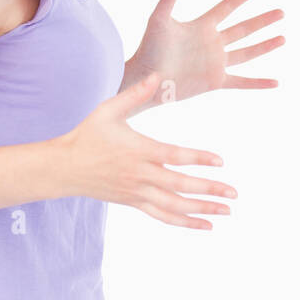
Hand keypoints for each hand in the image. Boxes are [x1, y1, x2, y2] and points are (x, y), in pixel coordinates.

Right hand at [57, 72, 237, 229]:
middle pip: (180, 185)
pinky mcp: (133, 203)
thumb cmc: (87, 134)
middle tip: (234, 192)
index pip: (174, 156)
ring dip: (202, 210)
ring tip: (227, 211)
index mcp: (139, 150)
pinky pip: (162, 216)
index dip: (198, 158)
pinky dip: (184, 222)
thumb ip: (135, 94)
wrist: (64, 168)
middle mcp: (140, 174)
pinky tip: (205, 224)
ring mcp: (137, 192)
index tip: (220, 161)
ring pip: (174, 206)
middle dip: (209, 190)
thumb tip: (157, 74)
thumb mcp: (108, 110)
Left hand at [125, 0, 283, 104]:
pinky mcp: (215, 81)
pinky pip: (242, 82)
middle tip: (281, 12)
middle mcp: (212, 43)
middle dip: (263, 21)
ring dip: (265, 46)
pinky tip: (275, 83)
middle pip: (243, 29)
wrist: (145, 78)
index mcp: (201, 26)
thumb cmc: (148, 48)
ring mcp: (215, 62)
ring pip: (247, 53)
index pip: (227, 7)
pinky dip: (259, 83)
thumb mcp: (159, 19)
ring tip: (283, 38)